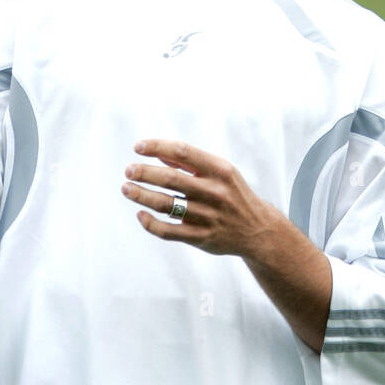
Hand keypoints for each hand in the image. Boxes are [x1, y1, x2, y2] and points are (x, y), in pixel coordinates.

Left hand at [122, 139, 278, 258]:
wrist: (257, 230)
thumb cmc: (233, 194)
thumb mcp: (222, 172)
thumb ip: (192, 163)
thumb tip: (159, 153)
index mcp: (219, 170)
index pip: (183, 151)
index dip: (157, 147)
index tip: (138, 147)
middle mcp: (214, 192)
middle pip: (170, 179)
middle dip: (145, 172)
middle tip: (128, 170)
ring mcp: (208, 216)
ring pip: (166, 204)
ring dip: (142, 195)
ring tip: (127, 188)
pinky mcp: (202, 237)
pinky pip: (169, 231)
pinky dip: (151, 223)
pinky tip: (140, 214)